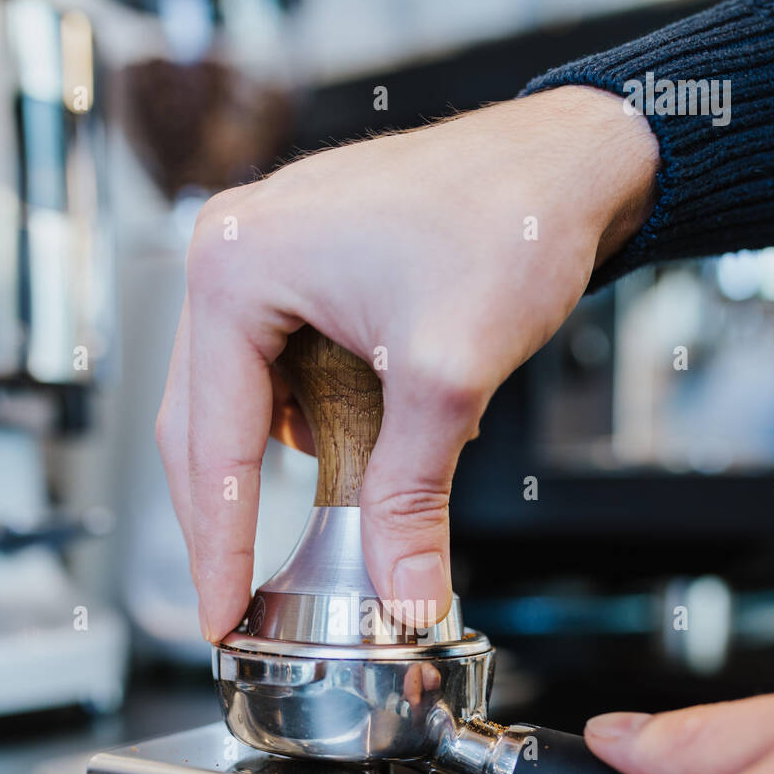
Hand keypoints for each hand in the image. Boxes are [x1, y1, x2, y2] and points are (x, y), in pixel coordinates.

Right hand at [156, 86, 657, 640]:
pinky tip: (372, 430)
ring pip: (247, 403)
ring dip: (293, 460)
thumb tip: (402, 592)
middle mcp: (232, 256)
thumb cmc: (506, 221)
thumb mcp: (447, 380)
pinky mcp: (304, 273)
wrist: (569, 161)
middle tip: (241, 597)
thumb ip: (410, 498)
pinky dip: (322, 420)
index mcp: (236, 269)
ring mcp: (266, 260)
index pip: (210, 442)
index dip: (217, 544)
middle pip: (204, 424)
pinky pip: (286, 373)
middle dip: (232, 515)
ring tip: (351, 490)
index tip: (218, 613)